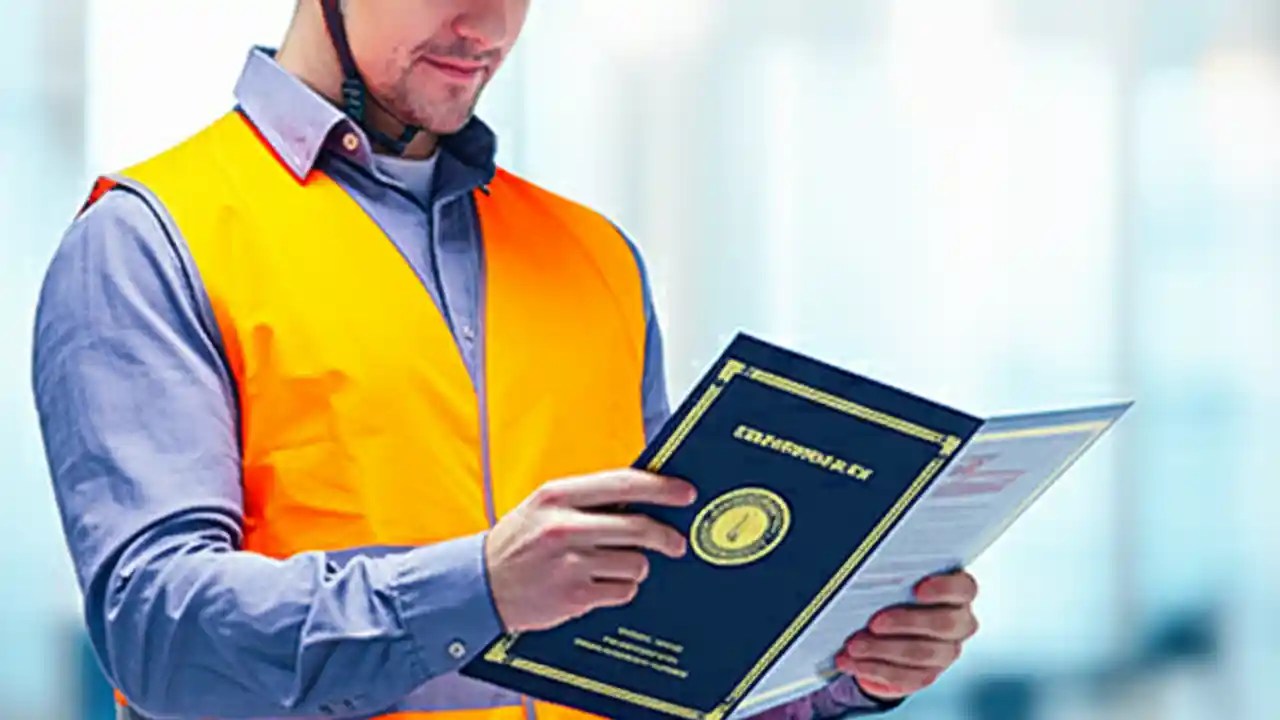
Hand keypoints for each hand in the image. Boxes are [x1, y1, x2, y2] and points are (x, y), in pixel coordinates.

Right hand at [485, 469, 696, 631]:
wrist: (478, 585)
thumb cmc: (517, 543)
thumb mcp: (544, 506)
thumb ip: (588, 499)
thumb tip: (642, 496)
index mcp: (557, 495)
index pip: (623, 483)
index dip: (661, 487)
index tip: (685, 492)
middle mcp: (564, 526)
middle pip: (638, 527)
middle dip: (666, 536)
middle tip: (677, 542)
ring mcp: (570, 563)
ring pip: (636, 563)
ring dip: (636, 566)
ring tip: (613, 566)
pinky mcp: (574, 596)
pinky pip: (623, 591)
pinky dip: (620, 589)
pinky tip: (599, 585)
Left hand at [835, 570, 979, 700]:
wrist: (887, 631)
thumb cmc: (893, 593)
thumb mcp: (895, 580)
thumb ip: (893, 576)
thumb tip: (868, 573)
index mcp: (957, 592)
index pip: (964, 588)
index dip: (944, 589)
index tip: (918, 589)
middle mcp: (959, 623)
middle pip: (945, 624)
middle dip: (906, 622)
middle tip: (874, 623)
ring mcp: (946, 652)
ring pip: (922, 654)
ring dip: (882, 650)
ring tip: (853, 646)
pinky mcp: (927, 674)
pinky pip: (905, 677)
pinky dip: (875, 669)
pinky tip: (853, 663)